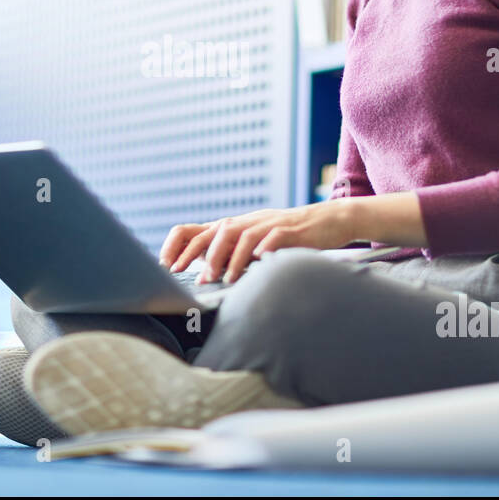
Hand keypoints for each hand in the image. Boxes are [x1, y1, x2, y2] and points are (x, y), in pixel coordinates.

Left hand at [159, 200, 359, 284]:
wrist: (329, 220)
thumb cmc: (289, 236)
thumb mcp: (258, 241)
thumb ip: (235, 253)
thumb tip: (207, 273)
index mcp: (238, 225)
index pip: (202, 231)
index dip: (182, 246)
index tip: (169, 267)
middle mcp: (250, 222)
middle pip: (218, 231)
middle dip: (201, 254)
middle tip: (196, 278)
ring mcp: (269, 224)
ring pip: (242, 235)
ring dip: (229, 258)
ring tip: (222, 279)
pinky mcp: (290, 231)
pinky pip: (272, 238)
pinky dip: (263, 251)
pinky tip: (258, 265)